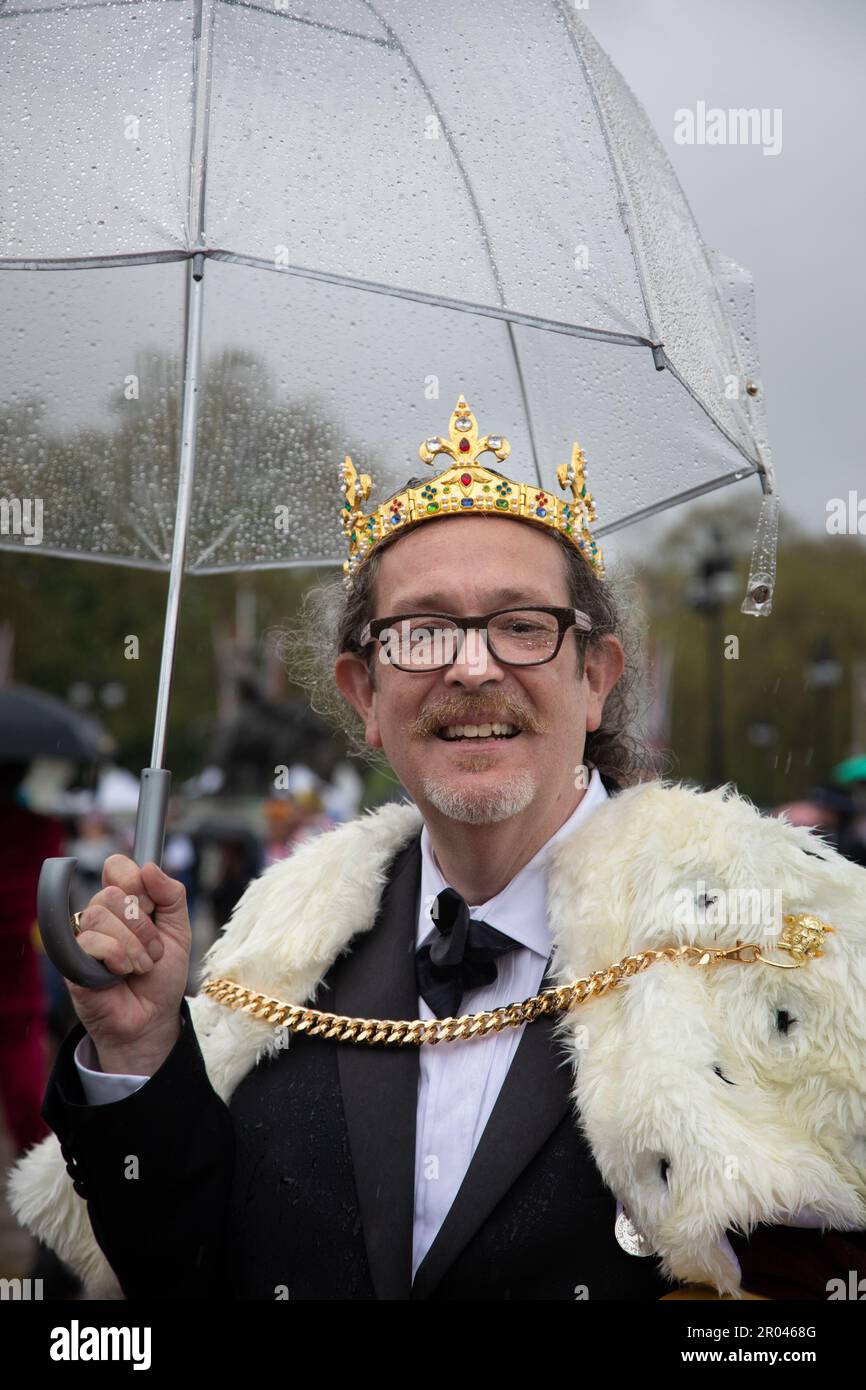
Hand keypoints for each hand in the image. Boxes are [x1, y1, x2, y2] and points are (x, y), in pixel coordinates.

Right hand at [66, 856, 190, 1074]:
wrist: (153, 1018)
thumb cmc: (162, 976)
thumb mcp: (179, 930)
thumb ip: (172, 895)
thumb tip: (148, 866)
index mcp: (123, 902)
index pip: (116, 866)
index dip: (136, 881)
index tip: (152, 907)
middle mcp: (99, 915)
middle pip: (112, 892)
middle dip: (144, 925)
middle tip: (152, 950)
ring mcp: (82, 938)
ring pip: (100, 914)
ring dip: (134, 945)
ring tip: (140, 966)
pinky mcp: (71, 961)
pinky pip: (91, 942)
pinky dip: (117, 958)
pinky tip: (121, 974)